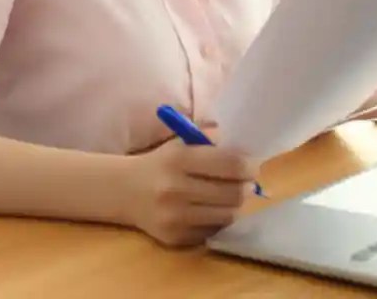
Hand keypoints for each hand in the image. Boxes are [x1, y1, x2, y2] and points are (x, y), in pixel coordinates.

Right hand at [121, 135, 259, 247]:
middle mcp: (175, 189)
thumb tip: (247, 150)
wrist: (124, 191)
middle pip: (234, 194)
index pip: (231, 164)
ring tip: (231, 196)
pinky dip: (218, 220)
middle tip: (247, 183)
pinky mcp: (175, 238)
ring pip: (228, 216)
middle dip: (246, 187)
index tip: (252, 166)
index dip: (249, 166)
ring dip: (234, 205)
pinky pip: (213, 231)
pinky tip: (212, 210)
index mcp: (179, 159)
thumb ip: (212, 139)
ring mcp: (175, 217)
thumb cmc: (161, 163)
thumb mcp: (182, 143)